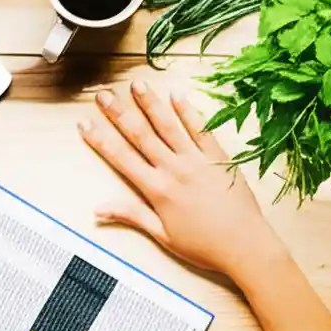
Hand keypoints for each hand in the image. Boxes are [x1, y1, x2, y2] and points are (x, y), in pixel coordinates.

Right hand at [77, 81, 283, 277]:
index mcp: (157, 190)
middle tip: (103, 95)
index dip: (100, 140)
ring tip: (136, 84)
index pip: (121, 159)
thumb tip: (99, 209)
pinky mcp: (218, 156)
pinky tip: (177, 94)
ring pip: (168, 125)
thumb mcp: (163, 235)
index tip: (84, 124)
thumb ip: (132, 216)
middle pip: (141, 135)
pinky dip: (188, 111)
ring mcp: (197, 159)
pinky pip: (201, 128)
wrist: (245, 245)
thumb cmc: (204, 246)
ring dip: (151, 103)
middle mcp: (174, 169)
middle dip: (119, 113)